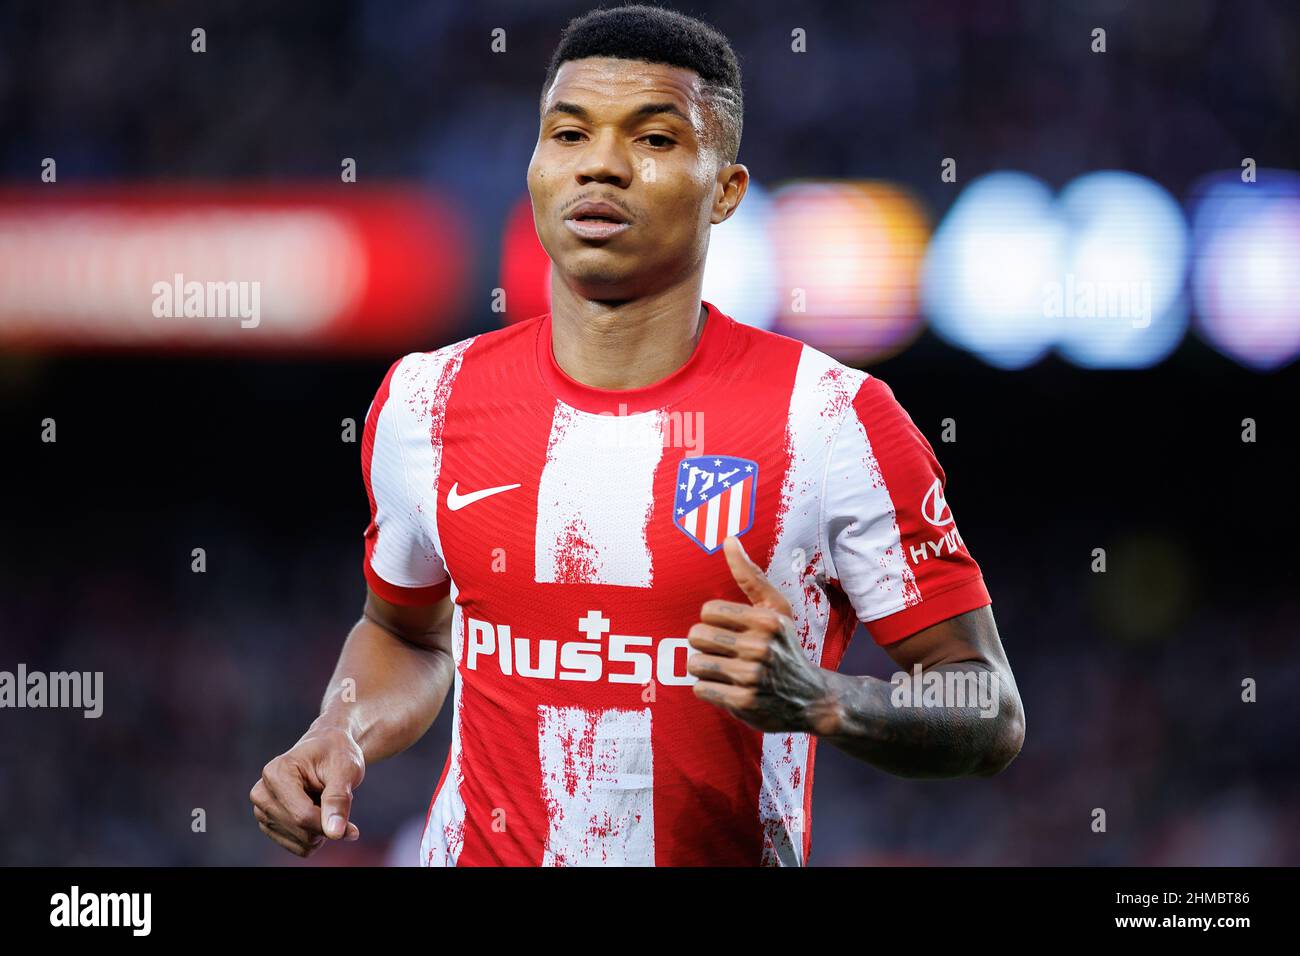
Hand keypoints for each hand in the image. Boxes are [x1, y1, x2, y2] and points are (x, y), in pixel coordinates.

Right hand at [250, 721, 364, 856]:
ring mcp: (261, 810)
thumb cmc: (336, 754)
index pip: (302, 815)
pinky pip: (298, 848)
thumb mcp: (345, 770)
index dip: (331, 824)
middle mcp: (262, 793)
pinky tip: (317, 813)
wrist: (327, 748)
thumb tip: (335, 832)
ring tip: (324, 803)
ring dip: (321, 831)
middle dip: (327, 825)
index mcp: (277, 773)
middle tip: (338, 804)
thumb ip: (338, 800)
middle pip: (301, 830)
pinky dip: (315, 837)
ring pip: (300, 843)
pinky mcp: (268, 824)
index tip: (353, 829)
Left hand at [687, 535, 833, 732]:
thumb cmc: (786, 647)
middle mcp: (759, 647)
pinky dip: (709, 689)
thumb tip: (728, 539)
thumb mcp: (776, 610)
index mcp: (766, 620)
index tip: (729, 630)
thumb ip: (750, 576)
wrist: (811, 698)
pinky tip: (729, 688)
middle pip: (696, 636)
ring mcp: (751, 677)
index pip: (707, 611)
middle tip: (725, 652)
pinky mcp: (743, 703)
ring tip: (727, 671)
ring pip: (695, 663)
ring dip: (706, 668)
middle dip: (706, 645)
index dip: (713, 622)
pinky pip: (700, 689)